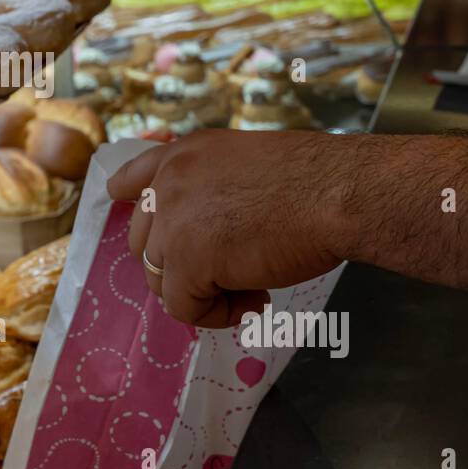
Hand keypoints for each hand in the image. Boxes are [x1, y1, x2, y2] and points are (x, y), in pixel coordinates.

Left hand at [105, 129, 348, 327]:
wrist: (336, 192)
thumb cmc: (314, 181)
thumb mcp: (248, 164)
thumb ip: (216, 187)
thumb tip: (209, 232)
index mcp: (184, 154)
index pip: (130, 179)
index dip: (134, 206)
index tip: (142, 222)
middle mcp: (167, 183)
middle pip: (144, 243)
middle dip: (180, 265)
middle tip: (232, 271)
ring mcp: (171, 221)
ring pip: (160, 279)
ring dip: (202, 290)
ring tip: (252, 286)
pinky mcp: (184, 260)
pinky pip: (182, 307)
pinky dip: (215, 314)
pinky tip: (253, 298)